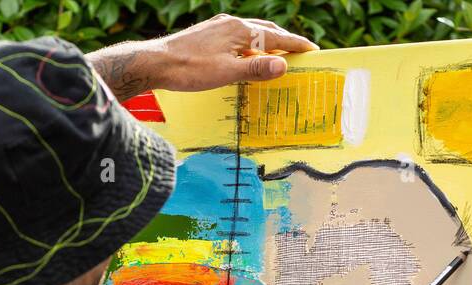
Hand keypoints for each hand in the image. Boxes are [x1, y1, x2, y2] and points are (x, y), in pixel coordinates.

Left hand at [87, 14, 317, 100]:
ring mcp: (219, 27)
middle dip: (285, 42)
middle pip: (266, 32)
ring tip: (277, 56)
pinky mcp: (208, 34)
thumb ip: (256, 69)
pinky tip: (246, 56)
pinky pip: (237, 37)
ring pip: (251, 33)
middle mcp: (232, 23)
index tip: (314, 51)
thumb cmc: (189, 69)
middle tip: (301, 54)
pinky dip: (250, 46)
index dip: (296, 46)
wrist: (156, 62)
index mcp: (241, 30)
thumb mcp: (226, 73)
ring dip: (267, 44)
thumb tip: (283, 66)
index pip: (277, 38)